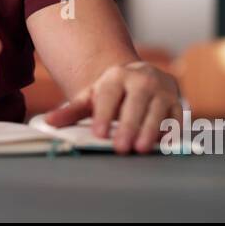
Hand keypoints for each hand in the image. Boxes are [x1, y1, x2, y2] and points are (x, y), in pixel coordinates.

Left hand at [43, 61, 180, 154]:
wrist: (136, 77)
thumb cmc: (111, 93)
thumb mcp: (90, 98)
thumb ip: (70, 111)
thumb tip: (48, 122)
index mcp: (116, 77)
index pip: (108, 96)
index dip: (103, 115)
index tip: (98, 133)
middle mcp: (141, 79)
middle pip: (135, 103)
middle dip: (128, 125)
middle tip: (121, 147)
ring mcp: (161, 89)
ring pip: (157, 110)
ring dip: (151, 129)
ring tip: (141, 148)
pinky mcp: (176, 101)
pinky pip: (176, 116)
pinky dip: (171, 130)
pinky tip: (164, 144)